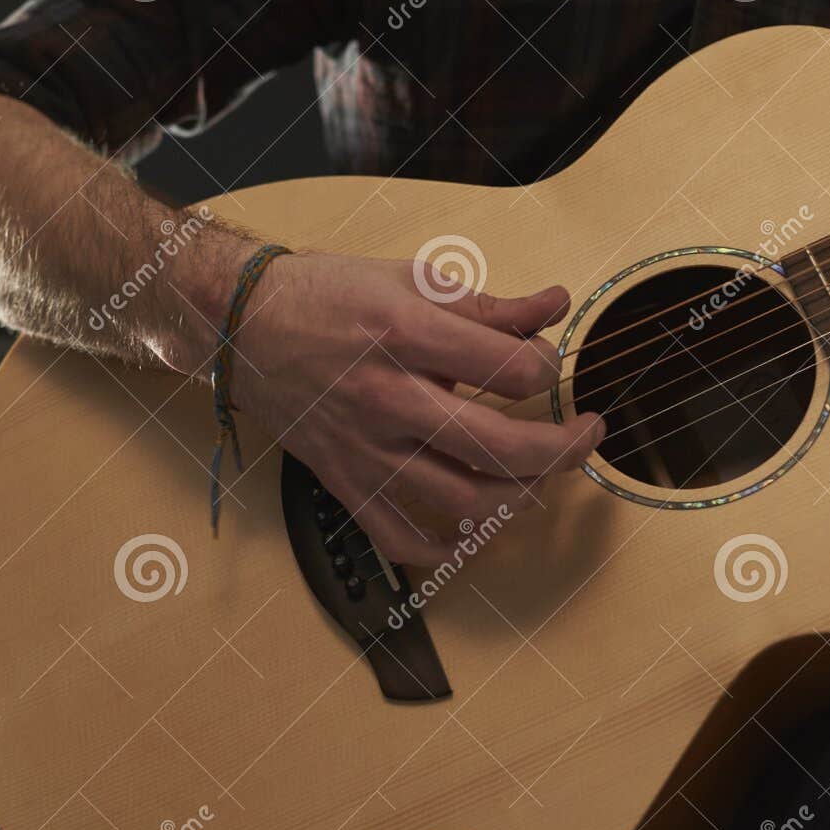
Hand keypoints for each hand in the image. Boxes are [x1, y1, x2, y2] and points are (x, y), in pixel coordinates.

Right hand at [224, 252, 603, 565]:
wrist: (243, 326)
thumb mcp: (410, 280)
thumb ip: (488, 304)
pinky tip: (473, 533)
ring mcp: (368, 447)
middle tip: (586, 435)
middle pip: (503, 449)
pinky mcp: (347, 480)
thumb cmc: (325, 297)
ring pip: (466, 503)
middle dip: (564, 449)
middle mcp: (389, 397)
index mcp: (409, 335)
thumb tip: (554, 306)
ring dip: (520, 498)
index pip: (513, 370)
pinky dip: (446, 550)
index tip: (544, 366)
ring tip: (538, 479)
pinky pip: (401, 538)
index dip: (548, 369)